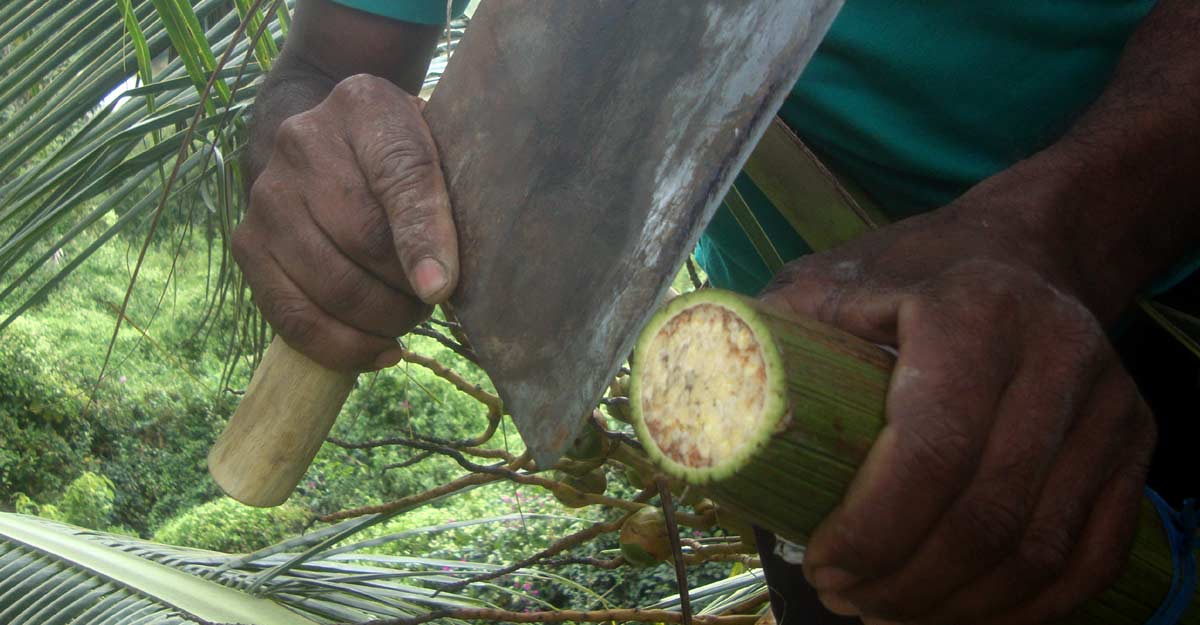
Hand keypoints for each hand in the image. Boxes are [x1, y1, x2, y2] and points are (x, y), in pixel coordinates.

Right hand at [233, 74, 456, 371]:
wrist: (329, 143)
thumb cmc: (402, 159)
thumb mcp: (435, 154)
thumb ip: (446, 201)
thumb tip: (437, 287)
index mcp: (364, 106)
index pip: (401, 176)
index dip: (422, 238)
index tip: (440, 289)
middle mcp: (302, 143)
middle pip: (364, 241)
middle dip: (410, 290)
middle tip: (433, 299)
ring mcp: (266, 194)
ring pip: (332, 287)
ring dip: (384, 320)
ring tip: (408, 314)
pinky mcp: (246, 243)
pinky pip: (293, 317)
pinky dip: (344, 348)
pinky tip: (381, 350)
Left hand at [759, 179, 1156, 623]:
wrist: (1031, 248)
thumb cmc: (915, 272)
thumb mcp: (833, 277)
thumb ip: (772, 330)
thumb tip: (690, 410)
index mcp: (971, 312)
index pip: (931, 451)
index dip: (874, 531)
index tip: (822, 565)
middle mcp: (1055, 354)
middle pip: (986, 515)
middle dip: (906, 584)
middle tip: (846, 599)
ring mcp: (1108, 403)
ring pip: (1040, 548)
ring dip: (960, 607)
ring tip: (890, 611)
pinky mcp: (1136, 442)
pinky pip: (1096, 553)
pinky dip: (1032, 608)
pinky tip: (968, 616)